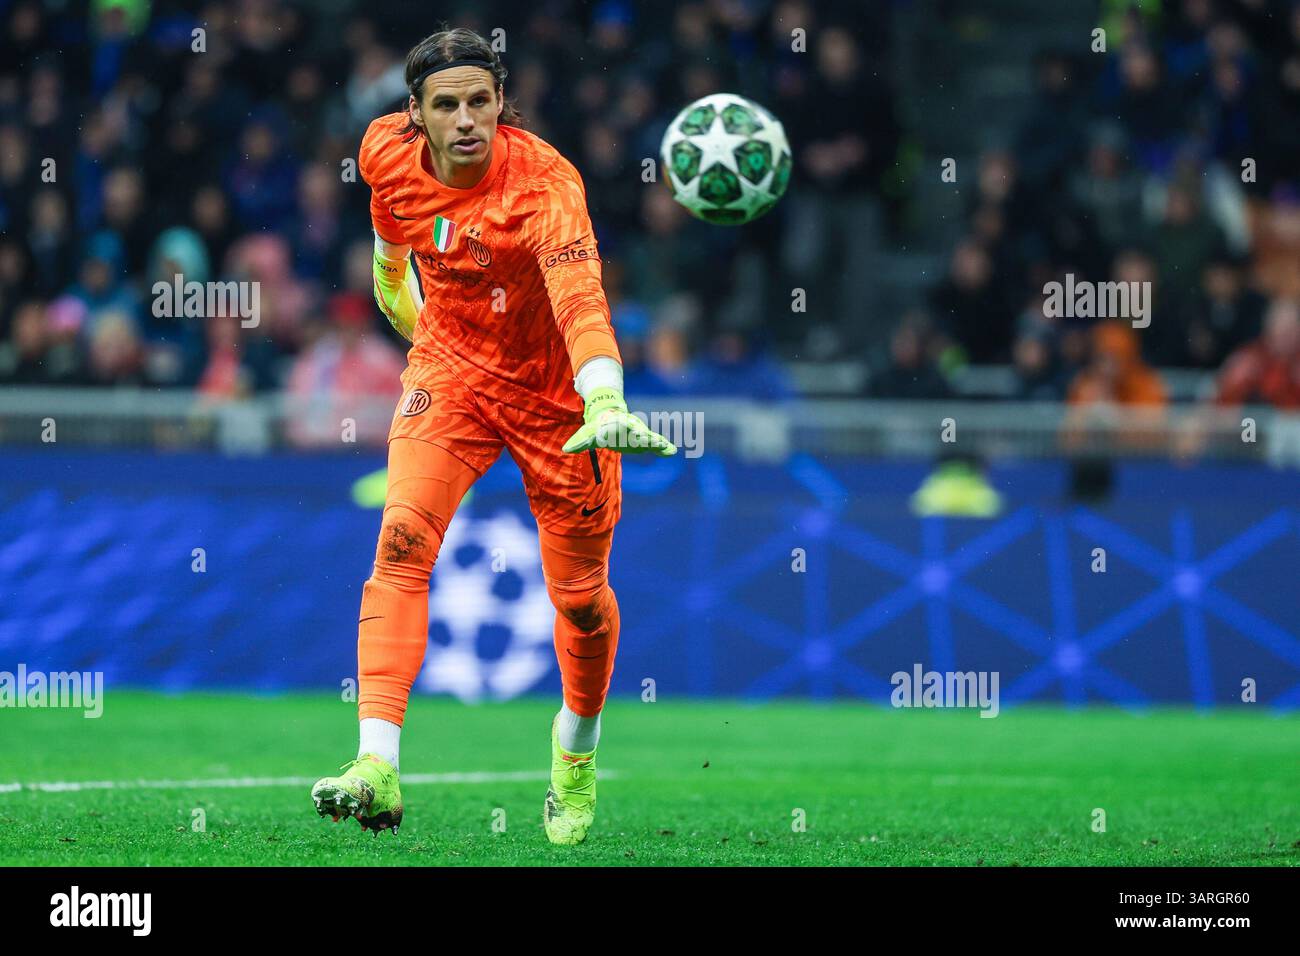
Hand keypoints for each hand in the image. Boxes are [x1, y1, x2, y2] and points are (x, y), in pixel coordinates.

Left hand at [562, 388, 676, 455]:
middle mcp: (630, 428)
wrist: (610, 417)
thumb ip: (579, 442)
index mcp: (617, 426)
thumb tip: (565, 449)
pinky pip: (654, 444)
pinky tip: (672, 452)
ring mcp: (639, 434)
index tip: (636, 433)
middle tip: (656, 442)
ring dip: (658, 443)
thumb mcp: (587, 433)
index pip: (623, 430)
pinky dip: (663, 448)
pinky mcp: (644, 440)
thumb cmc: (597, 427)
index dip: (627, 432)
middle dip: (647, 439)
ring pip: (650, 438)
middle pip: (640, 434)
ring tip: (669, 449)